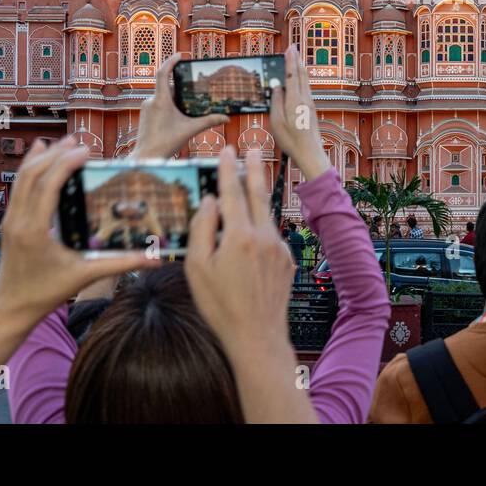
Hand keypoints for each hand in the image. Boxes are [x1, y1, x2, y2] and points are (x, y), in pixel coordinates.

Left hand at [0, 138, 156, 323]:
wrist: (11, 308)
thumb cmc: (46, 293)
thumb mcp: (85, 276)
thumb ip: (121, 264)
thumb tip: (155, 258)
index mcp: (35, 230)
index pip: (47, 186)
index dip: (65, 164)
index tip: (85, 151)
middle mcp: (18, 220)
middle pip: (31, 175)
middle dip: (54, 155)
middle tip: (77, 141)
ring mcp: (10, 220)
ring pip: (21, 178)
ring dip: (40, 158)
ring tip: (61, 142)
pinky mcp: (9, 222)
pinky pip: (17, 188)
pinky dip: (30, 170)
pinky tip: (40, 158)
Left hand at [133, 54, 228, 158]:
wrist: (147, 157)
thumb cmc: (165, 143)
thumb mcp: (190, 130)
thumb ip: (208, 121)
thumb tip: (226, 118)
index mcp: (161, 101)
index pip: (163, 73)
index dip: (171, 62)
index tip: (180, 55)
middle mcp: (151, 101)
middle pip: (168, 86)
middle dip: (180, 86)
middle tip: (194, 85)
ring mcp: (147, 107)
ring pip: (163, 96)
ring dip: (176, 98)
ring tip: (189, 103)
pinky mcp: (146, 114)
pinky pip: (159, 103)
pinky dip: (169, 105)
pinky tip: (178, 115)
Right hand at [185, 147, 296, 357]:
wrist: (257, 335)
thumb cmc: (221, 306)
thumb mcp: (198, 268)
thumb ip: (203, 229)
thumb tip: (211, 201)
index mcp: (239, 236)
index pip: (232, 192)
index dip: (228, 169)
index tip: (227, 150)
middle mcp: (264, 236)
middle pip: (257, 194)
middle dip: (253, 169)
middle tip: (253, 150)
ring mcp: (279, 248)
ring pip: (265, 215)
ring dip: (258, 196)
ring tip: (251, 181)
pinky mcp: (287, 259)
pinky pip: (270, 236)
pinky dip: (260, 229)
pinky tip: (249, 238)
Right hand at [268, 47, 330, 181]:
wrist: (310, 152)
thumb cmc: (291, 140)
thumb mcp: (277, 121)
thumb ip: (276, 101)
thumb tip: (276, 86)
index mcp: (295, 100)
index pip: (292, 75)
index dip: (290, 60)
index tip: (289, 48)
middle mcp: (305, 98)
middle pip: (301, 74)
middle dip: (297, 59)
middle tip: (293, 47)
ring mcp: (310, 103)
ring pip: (305, 80)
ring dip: (300, 67)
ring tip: (296, 58)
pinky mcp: (311, 108)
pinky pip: (306, 88)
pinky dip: (302, 78)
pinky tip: (299, 79)